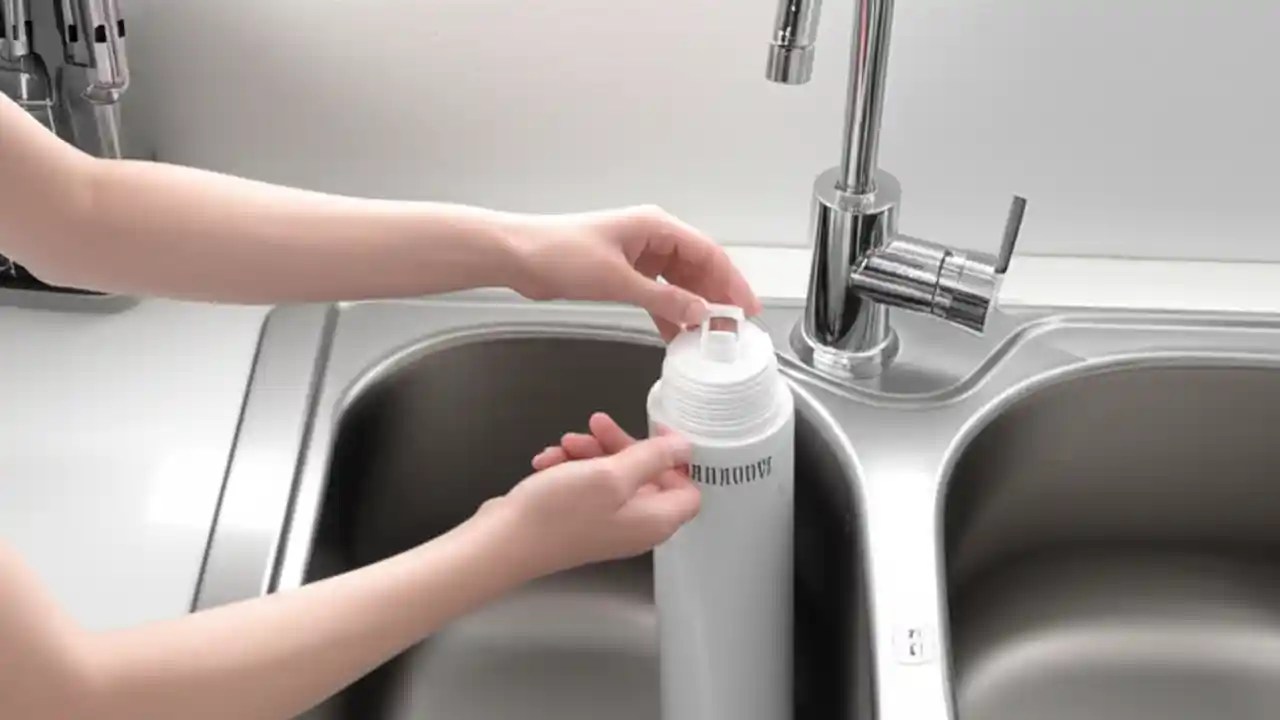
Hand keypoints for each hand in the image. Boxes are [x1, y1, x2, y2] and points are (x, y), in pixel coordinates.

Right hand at [479, 413, 699, 578]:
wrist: (503, 542)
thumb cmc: (559, 512)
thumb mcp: (612, 474)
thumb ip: (653, 458)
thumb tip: (684, 448)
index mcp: (655, 520)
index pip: (689, 489)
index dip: (676, 459)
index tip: (654, 433)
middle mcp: (635, 526)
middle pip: (647, 475)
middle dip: (620, 446)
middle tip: (596, 426)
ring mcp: (606, 524)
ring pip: (612, 475)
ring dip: (590, 453)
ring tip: (565, 443)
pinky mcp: (580, 520)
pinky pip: (586, 485)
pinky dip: (571, 468)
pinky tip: (549, 461)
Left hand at [510, 206, 762, 339]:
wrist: (518, 255)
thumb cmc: (561, 254)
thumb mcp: (617, 280)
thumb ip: (663, 299)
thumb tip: (700, 313)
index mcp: (655, 226)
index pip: (707, 253)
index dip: (732, 281)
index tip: (747, 309)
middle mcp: (652, 237)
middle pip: (698, 268)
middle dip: (717, 298)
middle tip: (733, 330)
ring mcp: (638, 255)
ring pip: (679, 283)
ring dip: (694, 308)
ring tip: (709, 338)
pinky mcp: (623, 273)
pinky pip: (657, 294)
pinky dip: (668, 313)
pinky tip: (677, 337)